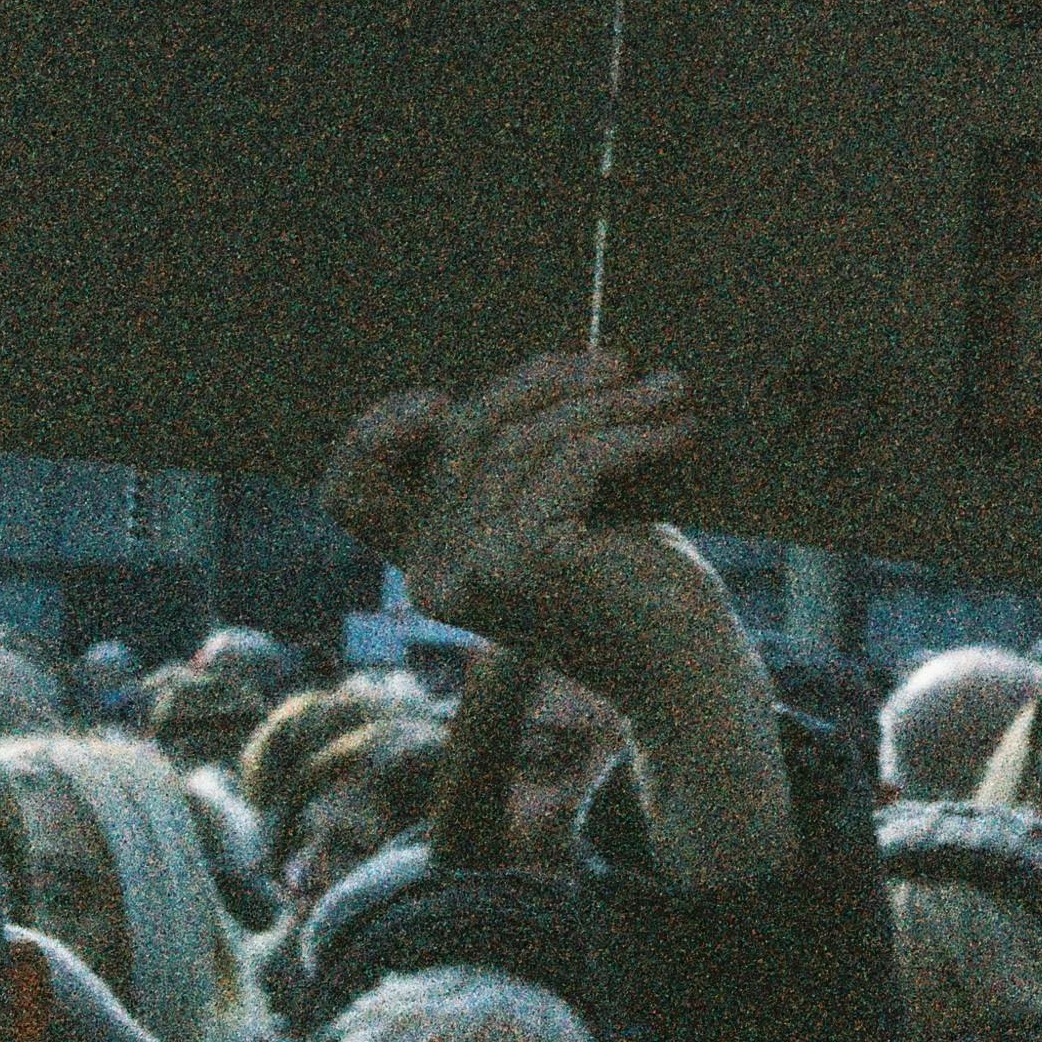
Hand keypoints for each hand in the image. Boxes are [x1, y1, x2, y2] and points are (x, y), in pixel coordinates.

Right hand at [320, 354, 729, 726]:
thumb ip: (523, 465)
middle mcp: (432, 575)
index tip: (436, 399)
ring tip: (669, 393)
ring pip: (524, 442)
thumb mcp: (564, 515)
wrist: (689, 678)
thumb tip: (553, 367)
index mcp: (428, 565)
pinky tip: (677, 433)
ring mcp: (470, 570)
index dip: (370, 436)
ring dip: (607, 406)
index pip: (352, 495)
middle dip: (545, 385)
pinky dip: (631, 436)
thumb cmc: (636, 591)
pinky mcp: (518, 562)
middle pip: (463, 438)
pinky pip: (572, 461)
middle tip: (620, 363)